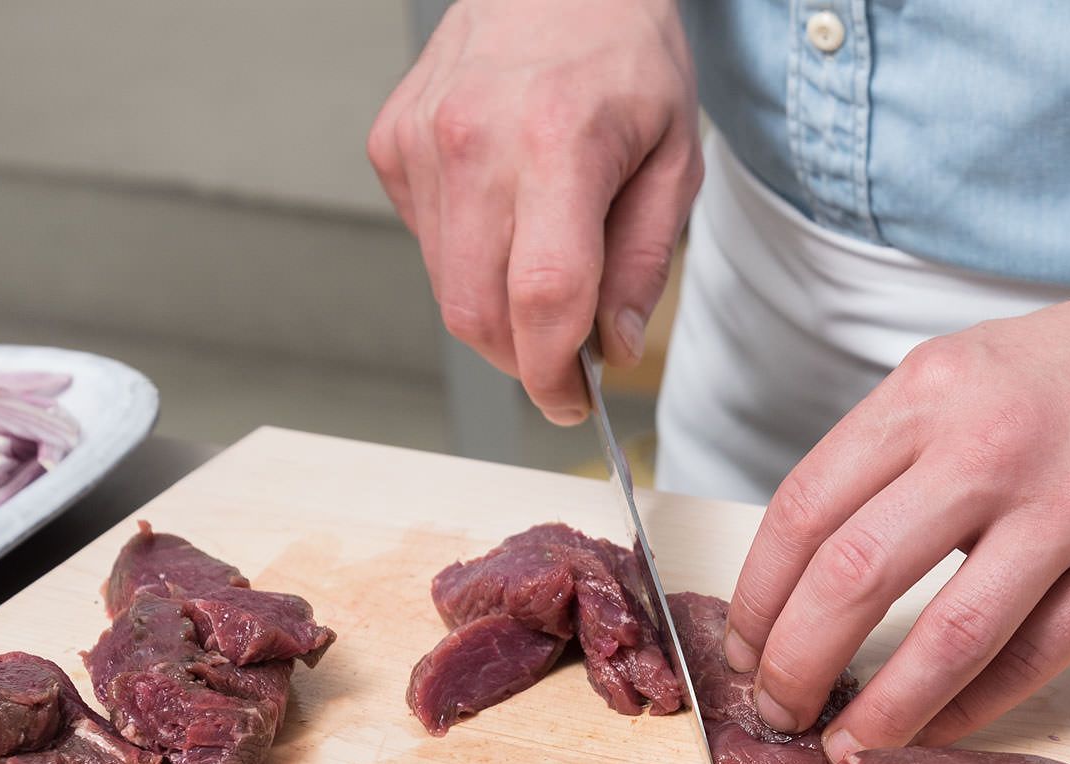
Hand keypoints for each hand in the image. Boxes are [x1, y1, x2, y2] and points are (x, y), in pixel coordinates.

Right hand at [367, 0, 700, 423]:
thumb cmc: (624, 55)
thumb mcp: (675, 158)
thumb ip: (645, 261)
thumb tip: (614, 346)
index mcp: (557, 145)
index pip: (543, 300)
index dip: (555, 374)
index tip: (574, 403)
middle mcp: (475, 142)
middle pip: (477, 313)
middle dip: (523, 362)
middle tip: (565, 362)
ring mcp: (422, 141)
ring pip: (447, 288)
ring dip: (497, 311)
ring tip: (545, 267)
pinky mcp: (393, 143)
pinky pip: (427, 242)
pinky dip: (469, 258)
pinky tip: (506, 215)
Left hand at [726, 269, 1069, 757]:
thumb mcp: (961, 373)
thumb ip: (890, 459)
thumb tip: (805, 580)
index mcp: (931, 391)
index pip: (804, 510)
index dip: (758, 600)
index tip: (745, 651)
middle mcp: (993, 445)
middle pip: (853, 579)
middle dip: (795, 667)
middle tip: (777, 712)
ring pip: (947, 640)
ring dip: (883, 713)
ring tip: (847, 747)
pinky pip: (1031, 661)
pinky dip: (970, 709)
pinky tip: (934, 727)